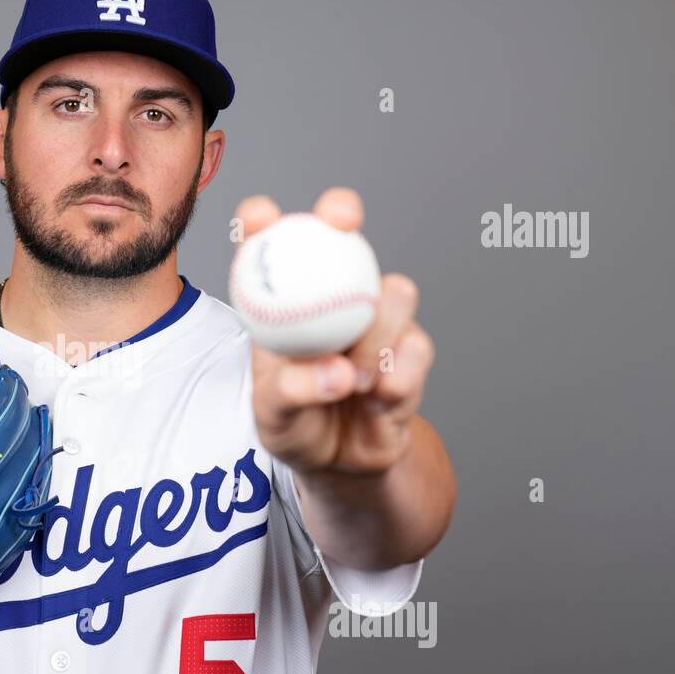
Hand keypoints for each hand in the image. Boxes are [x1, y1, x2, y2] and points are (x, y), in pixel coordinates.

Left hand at [237, 187, 434, 475]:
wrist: (337, 463)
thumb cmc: (293, 425)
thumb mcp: (273, 415)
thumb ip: (292, 390)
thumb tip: (338, 372)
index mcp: (285, 302)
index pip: (270, 245)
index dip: (263, 219)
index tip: (260, 216)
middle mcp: (332, 296)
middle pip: (343, 233)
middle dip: (342, 210)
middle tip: (342, 222)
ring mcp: (376, 319)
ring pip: (394, 294)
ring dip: (373, 339)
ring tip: (352, 381)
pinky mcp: (410, 351)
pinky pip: (415, 349)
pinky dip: (395, 378)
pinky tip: (377, 399)